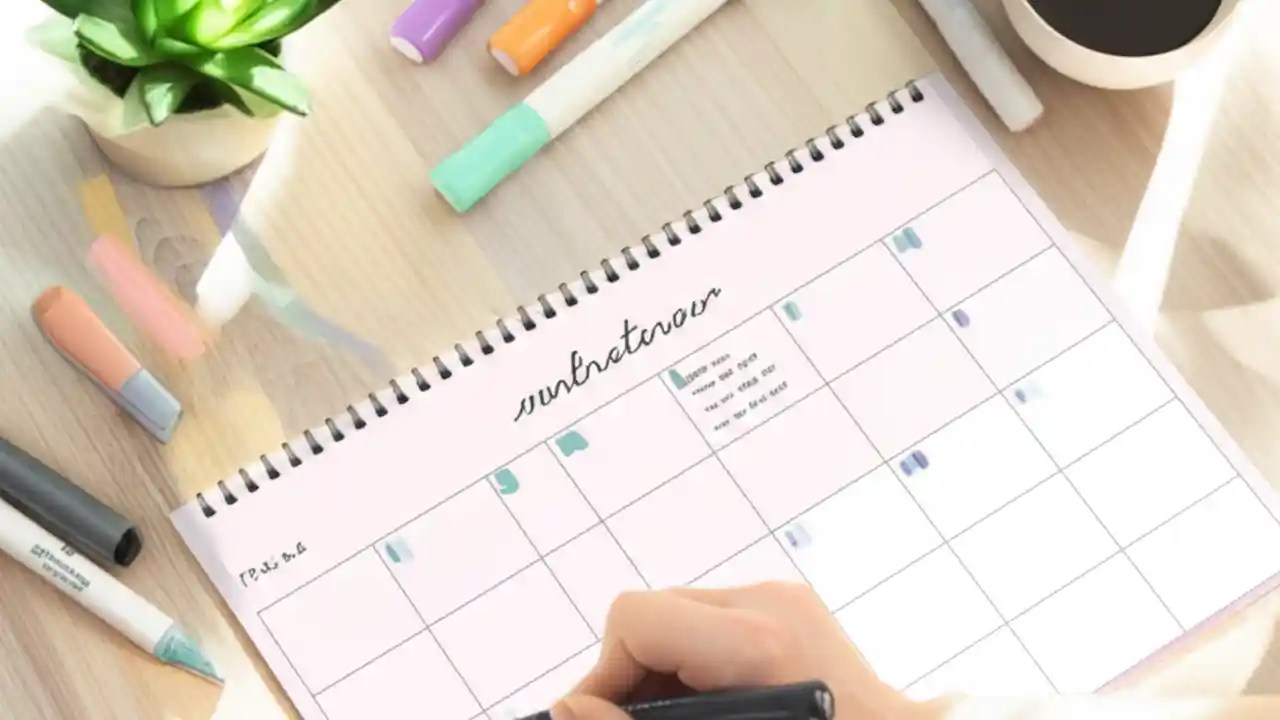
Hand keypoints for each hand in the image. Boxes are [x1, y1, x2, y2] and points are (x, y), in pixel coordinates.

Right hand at [551, 581, 938, 719]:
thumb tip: (570, 710)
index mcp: (757, 641)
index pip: (634, 621)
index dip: (601, 676)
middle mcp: (771, 602)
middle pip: (653, 616)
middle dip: (633, 677)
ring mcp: (786, 599)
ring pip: (679, 618)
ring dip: (665, 671)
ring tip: (681, 716)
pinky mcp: (794, 606)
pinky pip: (714, 622)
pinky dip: (698, 662)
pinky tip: (715, 702)